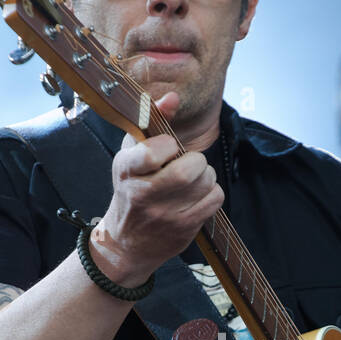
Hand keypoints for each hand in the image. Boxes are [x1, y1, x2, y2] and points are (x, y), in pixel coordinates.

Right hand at [89, 92, 223, 285]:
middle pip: (188, 170)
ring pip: (205, 182)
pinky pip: (214, 200)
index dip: (168, 145)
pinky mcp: (183, 230)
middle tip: (189, 164)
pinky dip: (212, 192)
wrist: (126, 243)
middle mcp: (142, 195)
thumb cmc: (132, 189)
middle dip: (196, 161)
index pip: (152, 152)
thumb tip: (173, 97)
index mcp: (126, 170)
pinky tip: (199, 195)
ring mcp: (164, 216)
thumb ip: (152, 121)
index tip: (167, 148)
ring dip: (206, 176)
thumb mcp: (131, 154)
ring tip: (193, 179)